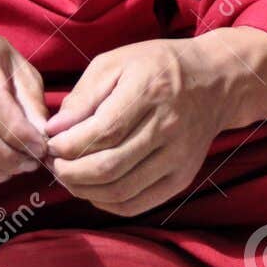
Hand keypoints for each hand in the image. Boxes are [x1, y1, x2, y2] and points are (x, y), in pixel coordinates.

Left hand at [44, 36, 234, 216]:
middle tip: (54, 164)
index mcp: (149, 91)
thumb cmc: (157, 67)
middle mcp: (167, 127)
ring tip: (69, 176)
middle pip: (109, 166)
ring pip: (121, 190)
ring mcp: (178, 157)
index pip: (103, 132)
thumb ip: (83, 96)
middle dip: (70, 172)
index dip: (69, 145)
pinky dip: (107, 203)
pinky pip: (138, 204)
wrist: (215, 82)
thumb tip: (54, 130)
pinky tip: (92, 189)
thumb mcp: (116, 62)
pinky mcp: (181, 178)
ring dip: (84, 190)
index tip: (51, 143)